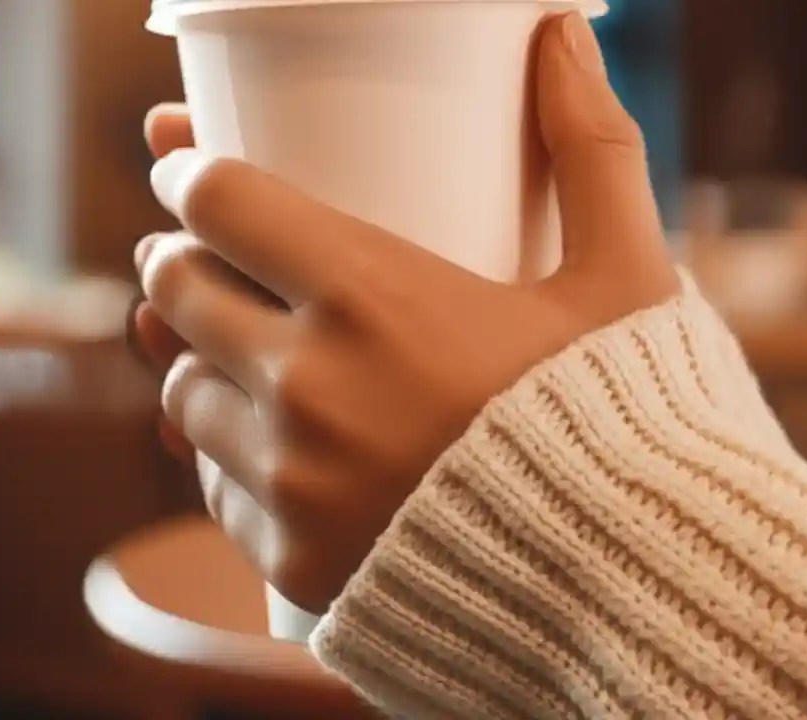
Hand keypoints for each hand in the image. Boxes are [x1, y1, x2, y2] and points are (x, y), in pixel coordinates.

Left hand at [135, 12, 678, 612]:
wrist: (631, 583)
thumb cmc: (630, 422)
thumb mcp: (626, 279)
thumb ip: (592, 150)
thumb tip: (563, 34)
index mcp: (375, 298)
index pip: (219, 204)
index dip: (193, 177)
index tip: (197, 175)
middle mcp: (309, 387)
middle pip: (175, 291)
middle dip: (180, 261)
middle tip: (207, 259)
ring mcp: (290, 481)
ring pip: (183, 392)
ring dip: (198, 360)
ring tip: (243, 354)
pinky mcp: (289, 557)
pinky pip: (216, 486)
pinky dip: (232, 456)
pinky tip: (277, 448)